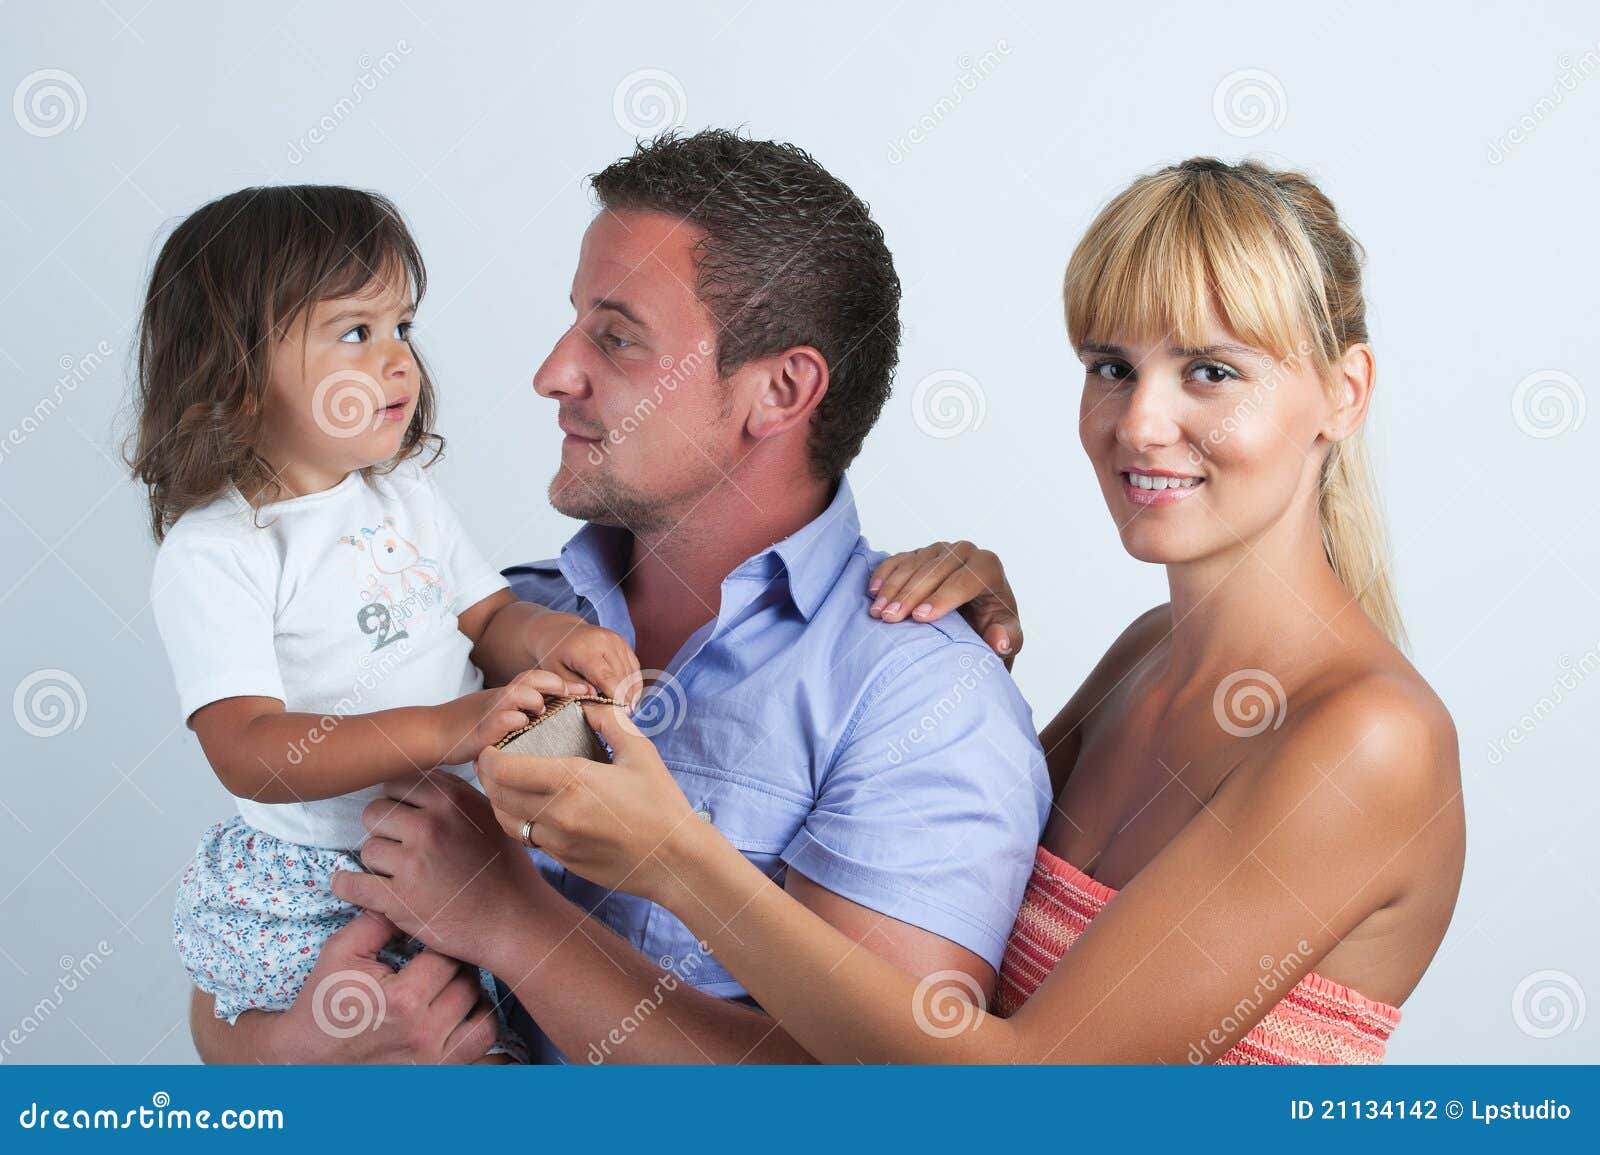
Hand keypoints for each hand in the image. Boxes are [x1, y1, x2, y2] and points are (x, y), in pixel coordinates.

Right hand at [268, 910, 497, 1063]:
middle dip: (456, 961)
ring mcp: (434, 1056)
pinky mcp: (439, 1071)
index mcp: (402, 998)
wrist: (308, 1059)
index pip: (447, 952)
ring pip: (483, 1007)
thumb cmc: (325, 1003)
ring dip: (471, 989)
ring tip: (450, 979)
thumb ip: (379, 919)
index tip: (430, 934)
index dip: (439, 938)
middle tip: (440, 954)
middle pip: (469, 979)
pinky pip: (482, 1040)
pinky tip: (462, 1007)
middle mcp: (424, 1030)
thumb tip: (411, 893)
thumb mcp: (342, 952)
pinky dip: (481, 1020)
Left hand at [331, 773, 548, 967]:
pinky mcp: (399, 900)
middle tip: (401, 848)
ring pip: (367, 849)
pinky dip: (347, 885)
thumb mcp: (492, 816)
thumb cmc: (507, 869)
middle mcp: (430, 825)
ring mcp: (413, 863)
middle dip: (384, 829)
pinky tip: (350, 884)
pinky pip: (352, 884)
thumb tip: (422, 776)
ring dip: (379, 862)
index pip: (396, 782)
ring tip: (403, 874)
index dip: (398, 801)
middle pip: (374, 812)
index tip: (404, 816)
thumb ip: (456, 794)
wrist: (516, 921)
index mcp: (452, 800)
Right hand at [435, 668, 585, 764]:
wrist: (434, 732)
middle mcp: (504, 697)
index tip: (590, 690)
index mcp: (511, 694)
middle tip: (577, 696)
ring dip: (536, 700)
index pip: (542, 679)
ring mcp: (492, 711)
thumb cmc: (471, 726)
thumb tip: (556, 715)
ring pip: (520, 692)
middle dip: (558, 684)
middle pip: (534, 678)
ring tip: (543, 712)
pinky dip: (514, 721)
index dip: (566, 683)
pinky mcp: (481, 729)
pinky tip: (522, 728)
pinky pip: (502, 719)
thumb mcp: (502, 714)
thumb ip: (525, 712)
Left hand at [474, 703, 703, 903]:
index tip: (490, 747)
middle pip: (499, 795)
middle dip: (488, 776)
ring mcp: (558, 842)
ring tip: (505, 785)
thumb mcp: (640, 752)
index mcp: (573, 781)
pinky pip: (529, 838)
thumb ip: (610, 723)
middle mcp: (557, 813)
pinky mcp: (564, 860)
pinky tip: (532, 809)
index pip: (507, 769)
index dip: (489, 757)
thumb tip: (588, 707)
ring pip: (508, 821)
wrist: (675, 860)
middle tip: (491, 762)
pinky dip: (521, 821)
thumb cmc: (662, 803)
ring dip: (500, 801)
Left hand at [531, 616, 642, 706]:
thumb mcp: (555, 672)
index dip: (616, 696)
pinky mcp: (623, 643)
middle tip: (624, 718)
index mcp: (585, 649)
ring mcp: (616, 640)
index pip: (606, 676)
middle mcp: (605, 641)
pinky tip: (629, 697)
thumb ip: (573, 686)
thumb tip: (593, 696)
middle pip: (622, 676)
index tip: (621, 714)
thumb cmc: (555, 655)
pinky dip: (633, 683)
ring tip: (627, 710)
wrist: (560, 631)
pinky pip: (634, 666)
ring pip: (631, 672)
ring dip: (631, 692)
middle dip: (625, 698)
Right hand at [867, 540, 1021, 664]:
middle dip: (911, 595)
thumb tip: (999, 641)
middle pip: (935, 570)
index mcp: (989, 567)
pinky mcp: (920, 553)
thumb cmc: (992, 626)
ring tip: (878, 613)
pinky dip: (884, 574)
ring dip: (893, 588)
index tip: (921, 618)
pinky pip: (899, 559)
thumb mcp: (1007, 638)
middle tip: (891, 618)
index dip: (942, 598)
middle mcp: (965, 552)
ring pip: (914, 564)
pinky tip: (872, 593)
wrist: (978, 616)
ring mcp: (940, 549)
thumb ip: (1007, 639)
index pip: (965, 580)